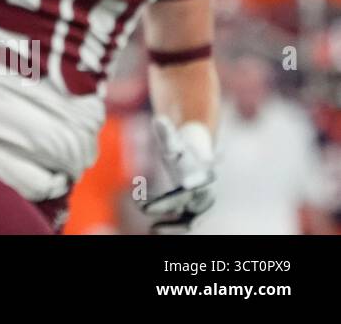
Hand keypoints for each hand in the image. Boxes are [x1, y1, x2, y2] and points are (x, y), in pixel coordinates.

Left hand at [140, 117, 215, 233]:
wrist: (196, 158)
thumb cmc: (182, 147)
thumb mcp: (173, 141)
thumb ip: (166, 132)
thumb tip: (158, 119)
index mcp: (204, 174)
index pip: (200, 181)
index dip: (194, 184)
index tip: (185, 186)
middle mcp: (205, 192)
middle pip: (188, 202)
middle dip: (167, 204)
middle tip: (143, 206)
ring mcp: (199, 205)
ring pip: (189, 220)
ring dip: (172, 226)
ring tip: (152, 229)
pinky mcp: (191, 213)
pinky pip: (183, 225)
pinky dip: (171, 228)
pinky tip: (154, 230)